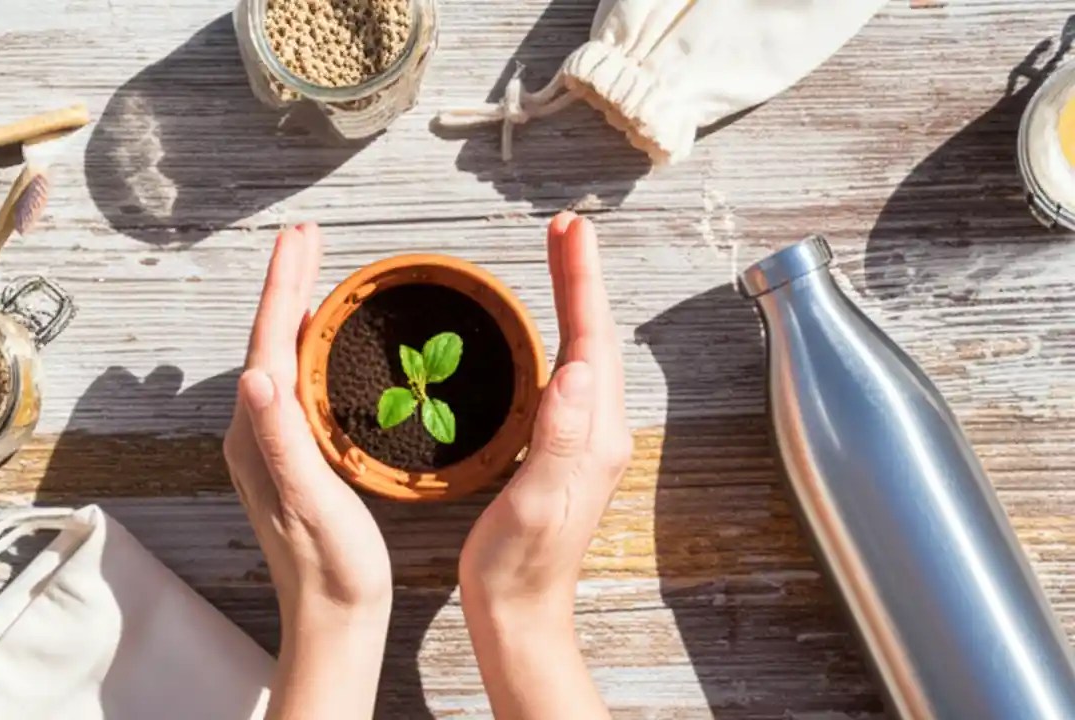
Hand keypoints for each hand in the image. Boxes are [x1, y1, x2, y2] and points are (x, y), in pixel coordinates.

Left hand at [223, 223, 391, 719]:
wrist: (335, 617)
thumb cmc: (332, 565)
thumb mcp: (310, 501)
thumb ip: (281, 439)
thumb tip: (256, 373)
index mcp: (259, 433)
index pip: (268, 342)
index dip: (285, 285)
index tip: (302, 237)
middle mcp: (255, 431)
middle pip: (269, 339)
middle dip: (287, 283)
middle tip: (307, 235)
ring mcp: (270, 443)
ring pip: (280, 356)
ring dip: (296, 307)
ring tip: (315, 268)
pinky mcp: (290, 454)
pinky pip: (295, 381)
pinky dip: (308, 345)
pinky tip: (323, 340)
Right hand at [458, 212, 631, 719]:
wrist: (518, 615)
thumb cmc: (519, 566)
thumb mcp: (537, 501)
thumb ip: (560, 436)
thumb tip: (575, 368)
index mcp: (593, 434)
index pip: (591, 339)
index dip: (580, 280)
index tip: (569, 230)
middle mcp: (597, 432)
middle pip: (594, 336)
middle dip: (580, 277)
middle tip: (564, 228)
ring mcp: (582, 441)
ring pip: (584, 352)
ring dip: (574, 301)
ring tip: (559, 260)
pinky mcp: (561, 451)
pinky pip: (567, 376)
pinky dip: (559, 337)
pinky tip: (545, 334)